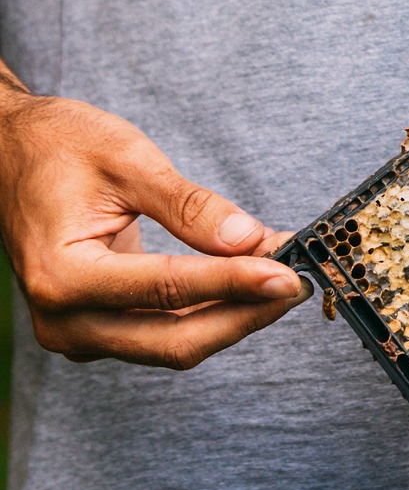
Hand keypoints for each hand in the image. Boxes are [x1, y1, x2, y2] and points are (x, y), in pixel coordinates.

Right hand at [0, 84, 306, 368]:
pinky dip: (206, 309)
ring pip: (172, 342)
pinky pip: (159, 330)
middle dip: (243, 313)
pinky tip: (246, 280)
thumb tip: (249, 238)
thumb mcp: (127, 159)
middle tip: (297, 284)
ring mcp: (77, 332)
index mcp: (62, 276)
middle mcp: (65, 320)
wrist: (9, 153)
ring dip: (231, 314)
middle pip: (174, 339)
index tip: (287, 272)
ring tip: (282, 277)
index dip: (235, 282)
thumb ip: (188, 205)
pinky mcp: (94, 327)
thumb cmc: (59, 147)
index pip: (168, 289)